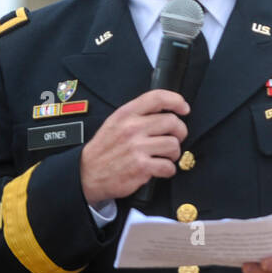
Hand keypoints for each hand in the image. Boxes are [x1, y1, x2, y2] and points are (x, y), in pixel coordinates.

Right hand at [79, 89, 188, 204]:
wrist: (87, 174)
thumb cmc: (104, 149)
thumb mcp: (115, 123)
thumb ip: (137, 114)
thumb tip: (166, 111)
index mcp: (126, 114)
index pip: (157, 98)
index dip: (176, 101)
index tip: (184, 108)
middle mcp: (132, 128)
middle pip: (172, 122)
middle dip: (180, 132)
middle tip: (175, 138)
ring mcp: (137, 148)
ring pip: (173, 145)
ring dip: (174, 153)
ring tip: (165, 156)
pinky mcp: (141, 167)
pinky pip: (168, 166)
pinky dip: (168, 170)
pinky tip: (160, 169)